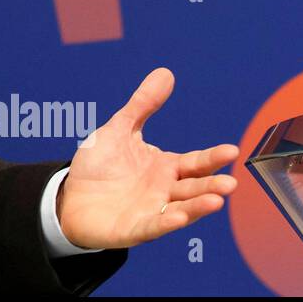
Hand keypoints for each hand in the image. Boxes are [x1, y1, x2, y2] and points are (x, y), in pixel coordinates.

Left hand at [55, 67, 237, 248]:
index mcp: (165, 167)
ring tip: (216, 201)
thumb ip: (143, 105)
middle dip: (211, 186)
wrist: (70, 196)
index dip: (213, 157)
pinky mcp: (133, 229)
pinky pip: (153, 226)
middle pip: (193, 188)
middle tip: (231, 184)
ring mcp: (151, 211)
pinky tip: (179, 217)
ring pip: (181, 210)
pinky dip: (166, 222)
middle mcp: (164, 190)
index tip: (232, 150)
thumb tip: (166, 72)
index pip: (195, 162)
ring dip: (198, 207)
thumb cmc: (100, 164)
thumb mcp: (120, 129)